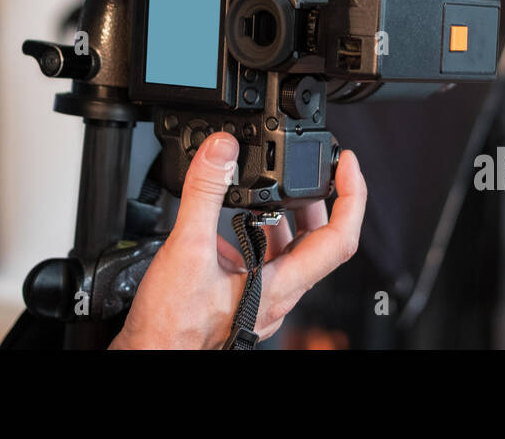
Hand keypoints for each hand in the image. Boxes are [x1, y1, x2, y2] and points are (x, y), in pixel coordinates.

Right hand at [110, 132, 365, 348]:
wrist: (152, 355)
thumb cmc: (172, 325)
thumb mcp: (186, 248)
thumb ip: (204, 194)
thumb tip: (222, 150)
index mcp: (280, 285)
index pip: (339, 239)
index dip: (351, 197)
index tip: (347, 164)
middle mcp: (278, 293)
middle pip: (318, 240)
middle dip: (317, 197)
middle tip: (310, 166)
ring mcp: (261, 297)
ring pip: (289, 249)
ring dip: (285, 214)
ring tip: (270, 184)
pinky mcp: (242, 297)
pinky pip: (263, 258)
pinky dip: (255, 231)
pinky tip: (231, 219)